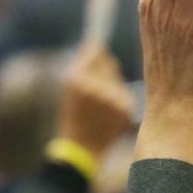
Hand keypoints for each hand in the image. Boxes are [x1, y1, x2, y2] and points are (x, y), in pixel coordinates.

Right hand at [57, 43, 134, 158]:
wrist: (82, 149)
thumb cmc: (73, 117)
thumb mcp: (68, 90)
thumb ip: (81, 65)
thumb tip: (94, 44)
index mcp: (76, 79)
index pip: (95, 53)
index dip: (97, 53)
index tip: (98, 47)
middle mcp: (95, 85)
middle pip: (110, 63)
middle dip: (105, 69)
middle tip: (96, 85)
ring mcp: (111, 96)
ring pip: (117, 78)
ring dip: (111, 84)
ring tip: (99, 104)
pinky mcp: (125, 106)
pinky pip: (123, 91)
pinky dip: (117, 98)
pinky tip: (107, 113)